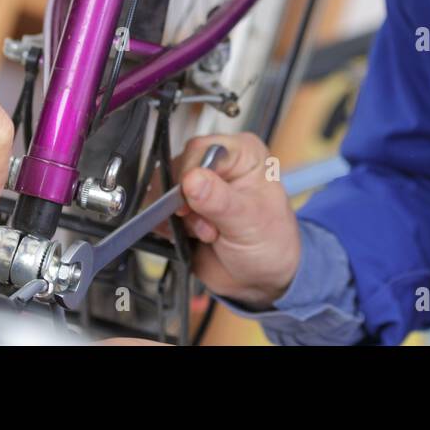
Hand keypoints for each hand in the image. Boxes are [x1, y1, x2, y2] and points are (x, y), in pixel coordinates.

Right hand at [171, 132, 300, 308]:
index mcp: (241, 153)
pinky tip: (193, 238)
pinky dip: (168, 229)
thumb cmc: (272, 243)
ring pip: (163, 191)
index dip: (190, 176)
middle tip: (207, 226)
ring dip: (178, 219)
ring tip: (207, 235)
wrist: (262, 279)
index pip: (200, 150)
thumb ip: (219, 200)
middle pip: (177, 169)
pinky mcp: (182, 208)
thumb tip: (192, 179)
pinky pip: (157, 212)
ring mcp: (198, 186)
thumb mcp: (249, 221)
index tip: (191, 205)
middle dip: (185, 203)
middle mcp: (217, 164)